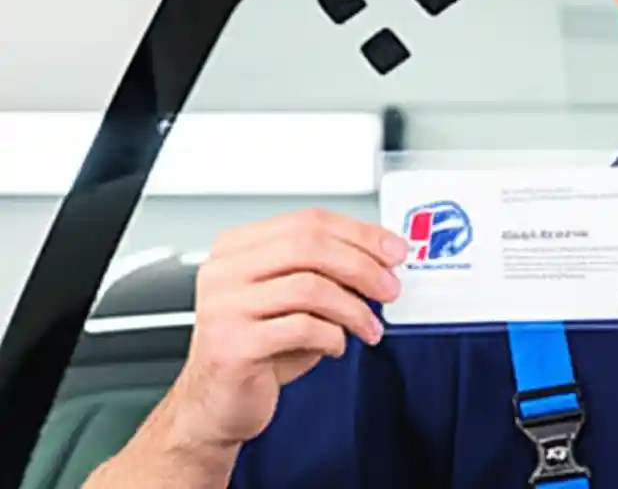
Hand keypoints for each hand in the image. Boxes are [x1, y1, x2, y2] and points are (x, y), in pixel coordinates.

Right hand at [164, 208, 408, 450]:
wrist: (218, 403)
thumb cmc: (259, 349)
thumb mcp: (294, 300)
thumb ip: (326, 272)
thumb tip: (382, 259)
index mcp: (237, 248)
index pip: (307, 221)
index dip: (359, 233)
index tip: (393, 251)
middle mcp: (224, 271)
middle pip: (309, 246)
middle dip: (362, 266)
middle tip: (390, 287)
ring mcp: (223, 307)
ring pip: (309, 287)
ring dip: (354, 308)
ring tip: (369, 327)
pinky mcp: (231, 345)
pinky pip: (301, 328)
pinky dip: (333, 336)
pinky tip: (336, 345)